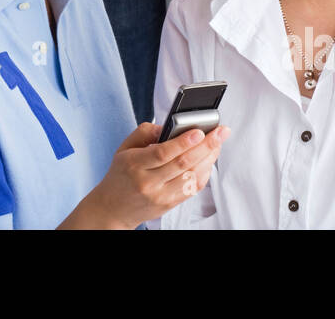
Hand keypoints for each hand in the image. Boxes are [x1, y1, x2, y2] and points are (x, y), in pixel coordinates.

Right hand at [76, 122, 229, 228]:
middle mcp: (148, 183)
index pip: (162, 153)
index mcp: (134, 165)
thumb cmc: (121, 174)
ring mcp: (161, 196)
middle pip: (182, 164)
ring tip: (219, 142)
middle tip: (221, 132)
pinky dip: (204, 172)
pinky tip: (209, 159)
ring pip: (191, 177)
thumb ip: (145, 132)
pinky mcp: (170, 204)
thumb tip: (169, 126)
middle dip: (206, 146)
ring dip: (209, 158)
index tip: (199, 131)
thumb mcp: (124, 149)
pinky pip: (192, 188)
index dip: (183, 142)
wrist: (113, 208)